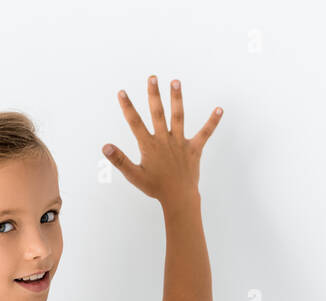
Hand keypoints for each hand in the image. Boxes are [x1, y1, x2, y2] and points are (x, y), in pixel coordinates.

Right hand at [103, 76, 221, 203]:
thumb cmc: (155, 187)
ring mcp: (180, 143)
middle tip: (152, 77)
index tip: (122, 92)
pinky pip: (205, 133)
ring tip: (176, 81)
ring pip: (178, 117)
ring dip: (177, 99)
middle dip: (154, 94)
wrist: (178, 198)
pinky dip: (212, 122)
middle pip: (158, 113)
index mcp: (149, 146)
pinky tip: (220, 109)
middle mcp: (164, 140)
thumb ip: (119, 160)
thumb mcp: (134, 175)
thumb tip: (105, 147)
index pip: (135, 123)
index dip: (128, 107)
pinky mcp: (194, 149)